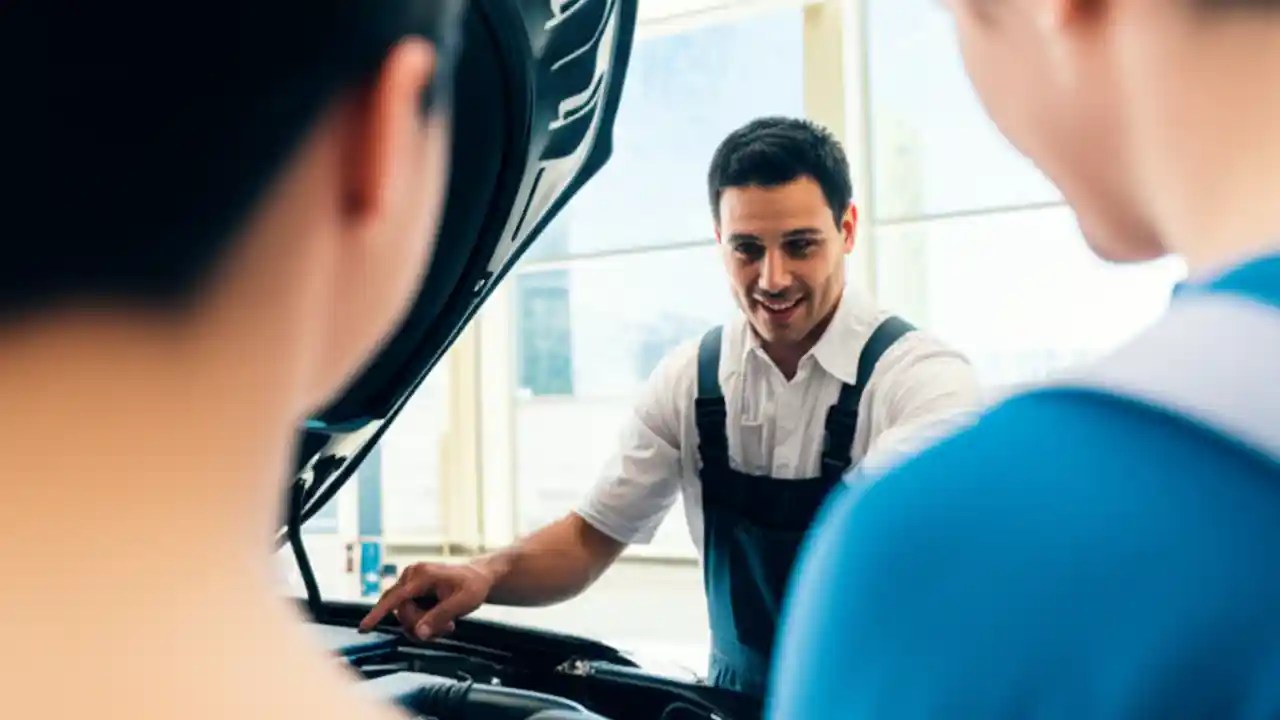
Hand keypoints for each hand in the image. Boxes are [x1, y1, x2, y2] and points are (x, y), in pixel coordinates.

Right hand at [358, 561, 494, 640]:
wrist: (478, 578)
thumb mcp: (463, 602)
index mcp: (421, 575)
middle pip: (402, 613)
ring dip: (423, 626)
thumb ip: (440, 616)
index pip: (395, 597)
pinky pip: (407, 613)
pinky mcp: (410, 591)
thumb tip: (419, 633)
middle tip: (448, 628)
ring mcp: (408, 583)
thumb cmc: (473, 587)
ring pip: (404, 616)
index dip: (378, 614)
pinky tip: (440, 621)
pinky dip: (422, 622)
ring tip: (447, 624)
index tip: (363, 628)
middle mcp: (410, 575)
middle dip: (422, 626)